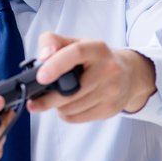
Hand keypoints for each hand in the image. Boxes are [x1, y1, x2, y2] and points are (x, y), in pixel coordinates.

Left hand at [29, 32, 156, 123]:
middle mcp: (108, 69)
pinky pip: (78, 118)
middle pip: (71, 90)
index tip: (40, 77)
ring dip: (57, 107)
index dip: (56, 65)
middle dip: (47, 98)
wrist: (128, 74)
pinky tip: (67, 106)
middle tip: (33, 101)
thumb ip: (54, 42)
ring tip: (56, 99)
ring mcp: (111, 91)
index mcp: (96, 49)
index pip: (76, 53)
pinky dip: (66, 114)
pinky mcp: (110, 109)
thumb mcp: (76, 43)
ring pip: (71, 107)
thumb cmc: (94, 59)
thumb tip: (42, 57)